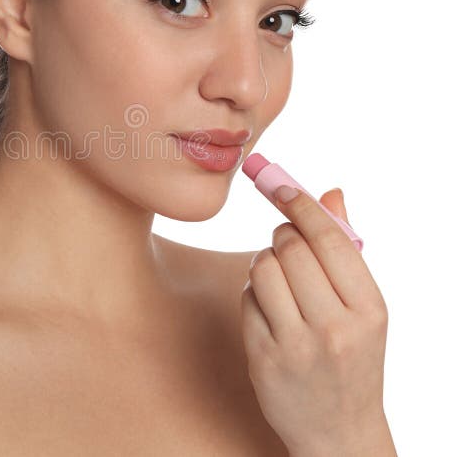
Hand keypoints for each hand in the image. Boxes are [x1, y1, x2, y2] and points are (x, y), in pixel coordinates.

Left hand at [240, 187, 394, 455]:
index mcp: (369, 309)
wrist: (339, 430)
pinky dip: (254, 294)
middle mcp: (336, 327)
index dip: (301, 203)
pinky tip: (271, 311)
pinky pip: (245, 299)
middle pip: (289, 247)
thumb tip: (330, 193)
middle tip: (285, 243)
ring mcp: (297, 346)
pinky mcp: (263, 358)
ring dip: (264, 263)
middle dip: (282, 235)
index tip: (280, 186)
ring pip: (261, 267)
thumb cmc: (352, 355)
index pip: (329, 239)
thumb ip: (345, 249)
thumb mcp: (364, 308)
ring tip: (280, 281)